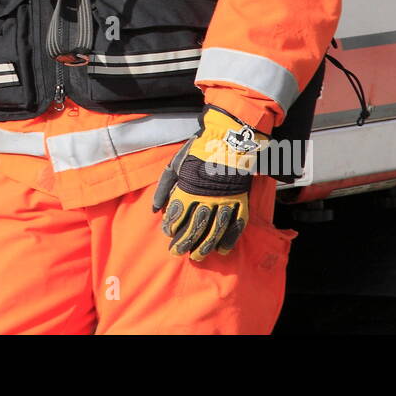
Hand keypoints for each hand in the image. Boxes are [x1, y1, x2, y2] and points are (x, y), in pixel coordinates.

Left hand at [151, 107, 268, 260]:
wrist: (228, 140)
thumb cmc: (198, 151)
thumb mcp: (175, 164)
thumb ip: (163, 187)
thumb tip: (154, 210)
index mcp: (189, 189)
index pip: (177, 215)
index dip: (171, 227)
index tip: (168, 233)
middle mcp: (207, 198)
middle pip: (195, 227)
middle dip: (185, 242)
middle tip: (177, 252)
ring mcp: (226, 201)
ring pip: (215, 230)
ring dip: (205, 245)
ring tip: (197, 256)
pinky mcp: (241, 201)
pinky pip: (236, 225)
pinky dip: (229, 239)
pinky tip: (222, 250)